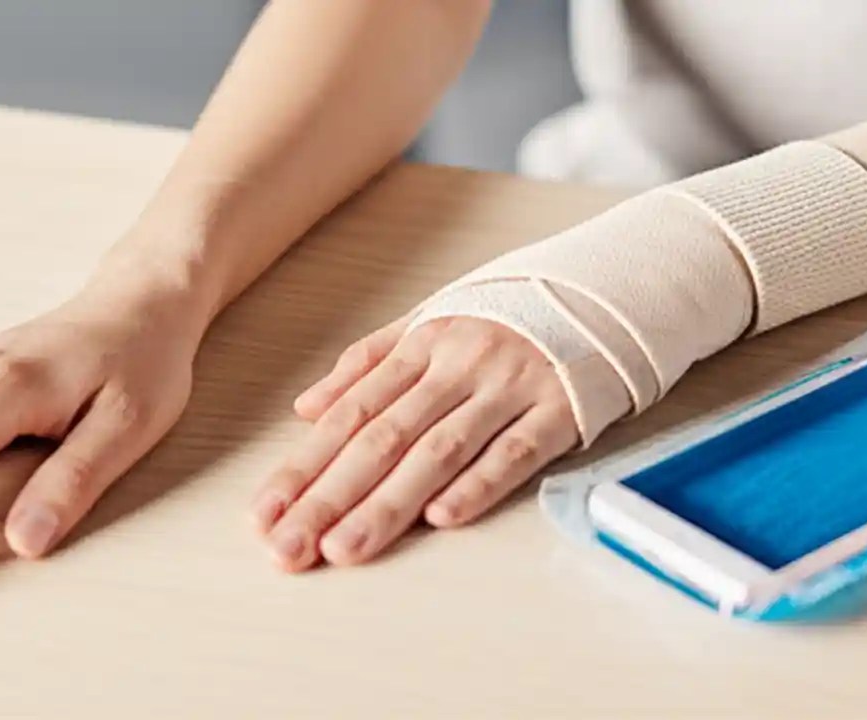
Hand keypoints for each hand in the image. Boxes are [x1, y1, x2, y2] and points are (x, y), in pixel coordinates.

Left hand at [252, 315, 580, 570]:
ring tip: (345, 548)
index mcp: (422, 346)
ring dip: (389, 503)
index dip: (304, 465)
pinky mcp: (559, 410)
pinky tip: (442, 518)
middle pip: (383, 438)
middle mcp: (458, 366)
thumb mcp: (430, 325)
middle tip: (290, 546)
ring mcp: (509, 388)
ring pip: (440, 451)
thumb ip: (367, 365)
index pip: (351, 414)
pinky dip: (479, 483)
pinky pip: (515, 451)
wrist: (600, 294)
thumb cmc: (504, 320)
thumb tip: (307, 407)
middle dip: (330, 496)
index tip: (266, 513)